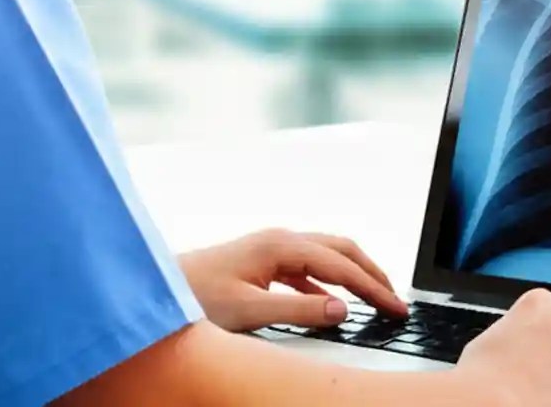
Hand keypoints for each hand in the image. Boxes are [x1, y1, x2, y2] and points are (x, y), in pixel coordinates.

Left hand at [178, 229, 409, 332]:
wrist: (154, 289)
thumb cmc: (192, 297)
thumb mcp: (249, 311)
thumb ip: (299, 311)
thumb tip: (342, 310)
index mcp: (280, 245)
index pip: (341, 265)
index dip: (373, 287)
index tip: (396, 307)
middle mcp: (279, 240)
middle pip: (340, 250)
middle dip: (371, 273)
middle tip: (395, 299)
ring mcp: (270, 249)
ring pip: (325, 257)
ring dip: (351, 276)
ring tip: (374, 298)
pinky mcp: (261, 262)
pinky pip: (306, 270)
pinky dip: (326, 285)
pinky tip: (332, 305)